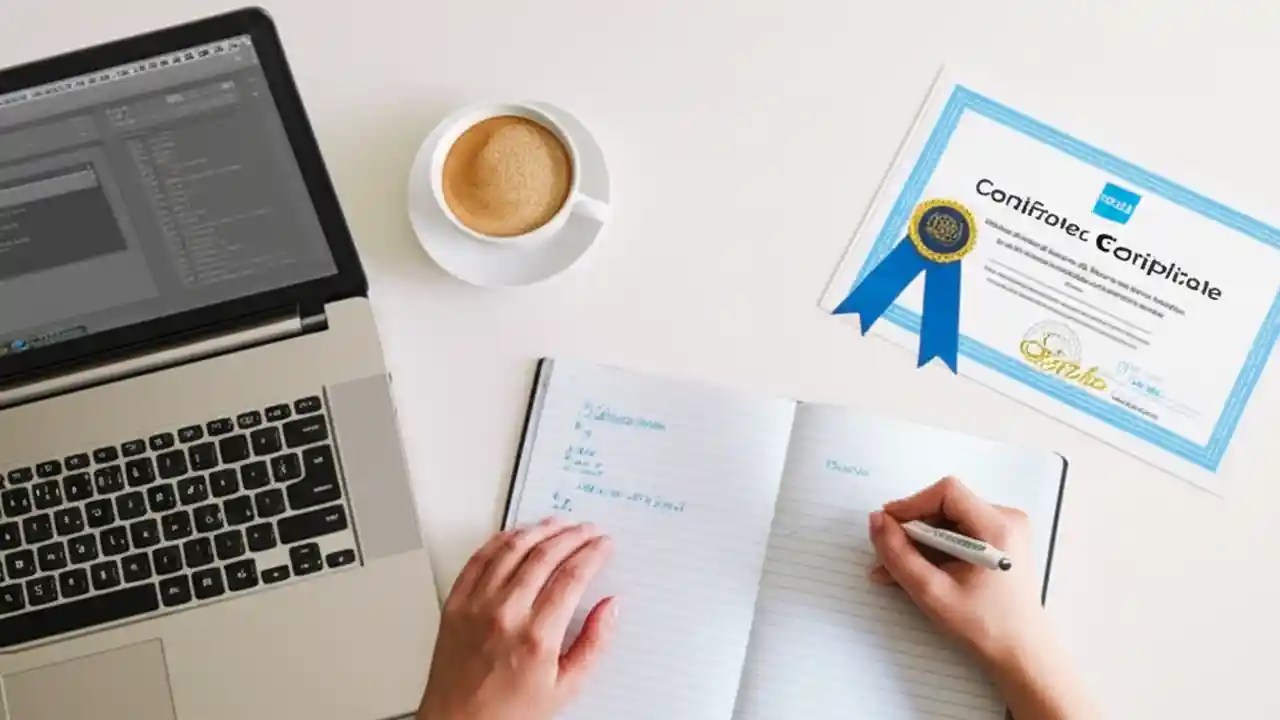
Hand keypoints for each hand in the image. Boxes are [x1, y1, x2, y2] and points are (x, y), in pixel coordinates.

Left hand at [418, 517, 616, 719]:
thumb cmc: (509, 713)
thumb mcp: (565, 688)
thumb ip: (594, 643)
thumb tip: (611, 606)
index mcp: (536, 636)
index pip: (572, 576)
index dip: (593, 552)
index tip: (604, 544)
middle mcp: (505, 614)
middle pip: (544, 555)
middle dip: (573, 535)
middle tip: (588, 529)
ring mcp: (476, 605)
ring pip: (511, 549)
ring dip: (539, 530)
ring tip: (558, 523)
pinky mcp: (455, 604)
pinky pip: (478, 559)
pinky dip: (500, 540)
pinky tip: (516, 535)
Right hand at [867, 476, 1043, 661]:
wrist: (1020, 651)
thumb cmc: (983, 626)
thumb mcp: (932, 592)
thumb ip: (899, 554)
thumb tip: (876, 521)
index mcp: (998, 528)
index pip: (947, 492)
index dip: (911, 504)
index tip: (887, 527)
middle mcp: (1007, 519)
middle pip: (946, 505)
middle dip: (913, 529)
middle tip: (887, 556)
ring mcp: (1006, 528)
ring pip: (948, 519)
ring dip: (920, 541)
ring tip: (896, 569)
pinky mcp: (1000, 540)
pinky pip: (959, 531)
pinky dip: (935, 548)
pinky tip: (917, 569)